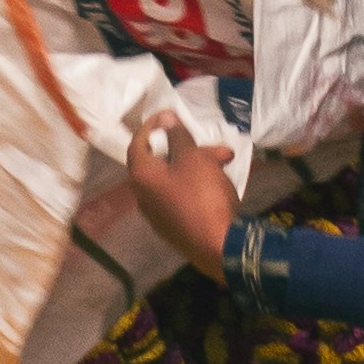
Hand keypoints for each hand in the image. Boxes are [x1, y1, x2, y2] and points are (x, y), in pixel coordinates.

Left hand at [121, 107, 240, 279]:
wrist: (222, 248)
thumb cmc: (202, 196)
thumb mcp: (192, 158)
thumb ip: (177, 136)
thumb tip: (165, 119)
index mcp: (142, 177)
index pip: (138, 143)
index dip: (151, 126)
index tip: (169, 115)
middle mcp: (145, 197)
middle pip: (162, 162)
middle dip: (188, 148)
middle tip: (208, 142)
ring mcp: (161, 217)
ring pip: (177, 180)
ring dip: (200, 166)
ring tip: (226, 159)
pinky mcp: (178, 230)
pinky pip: (184, 198)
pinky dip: (199, 185)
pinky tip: (221, 182)